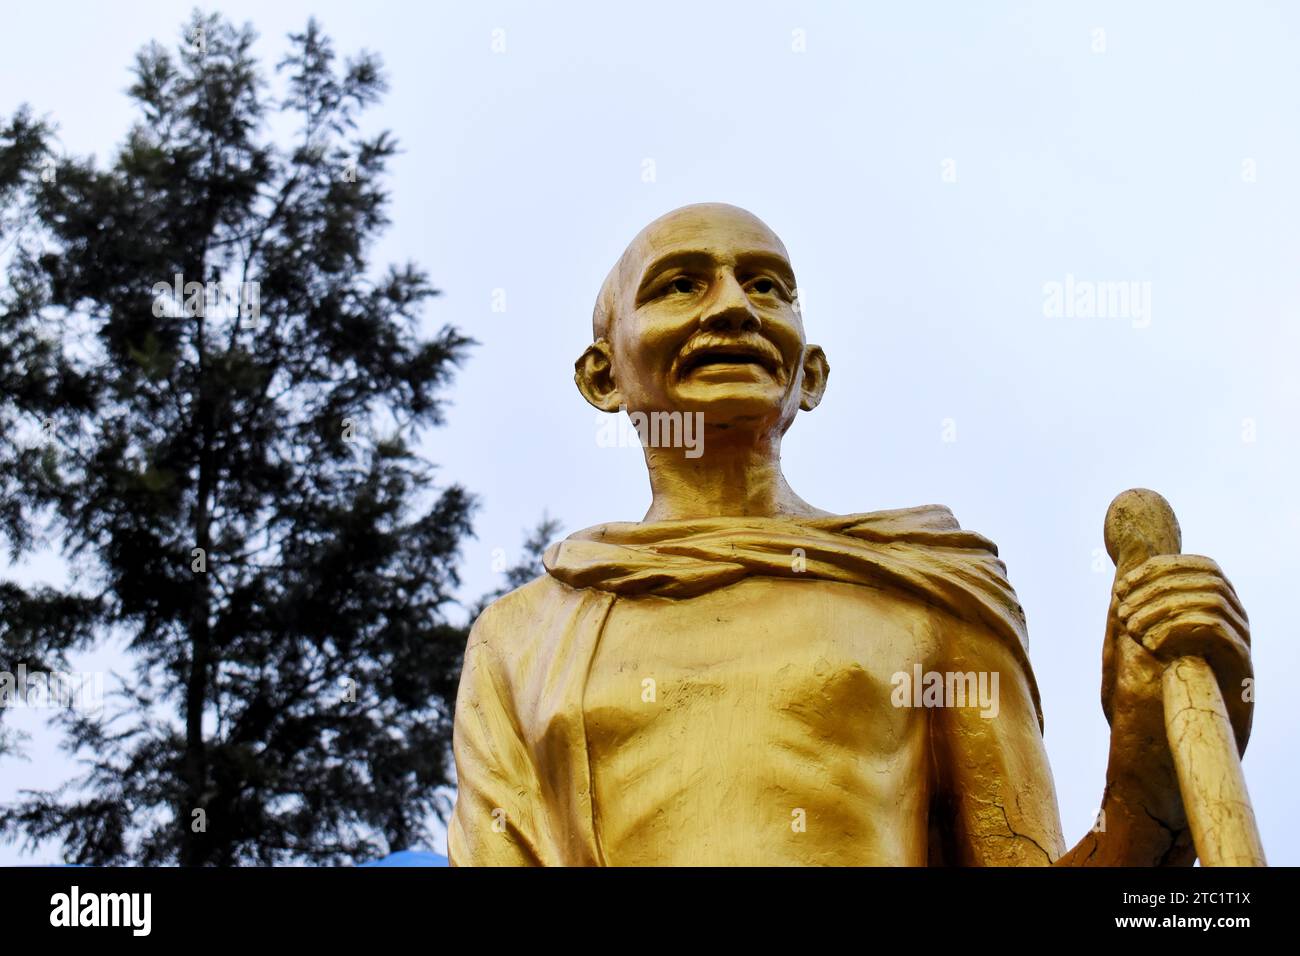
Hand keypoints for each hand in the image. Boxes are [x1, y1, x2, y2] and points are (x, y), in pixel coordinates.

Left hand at [1100, 554, 1252, 823]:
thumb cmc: (1139, 714)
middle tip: (1122, 610)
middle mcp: (1232, 630)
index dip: (1163, 566)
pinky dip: (1181, 625)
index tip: (1123, 584)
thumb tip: (1119, 577)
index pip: (1204, 567)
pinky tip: (1153, 644)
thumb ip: (1129, 618)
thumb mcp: (1126, 655)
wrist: (1156, 766)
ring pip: (1213, 598)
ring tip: (1133, 630)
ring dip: (1164, 605)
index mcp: (1207, 619)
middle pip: (1209, 577)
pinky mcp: (1239, 676)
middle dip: (1158, 584)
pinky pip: (1219, 628)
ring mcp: (1238, 652)